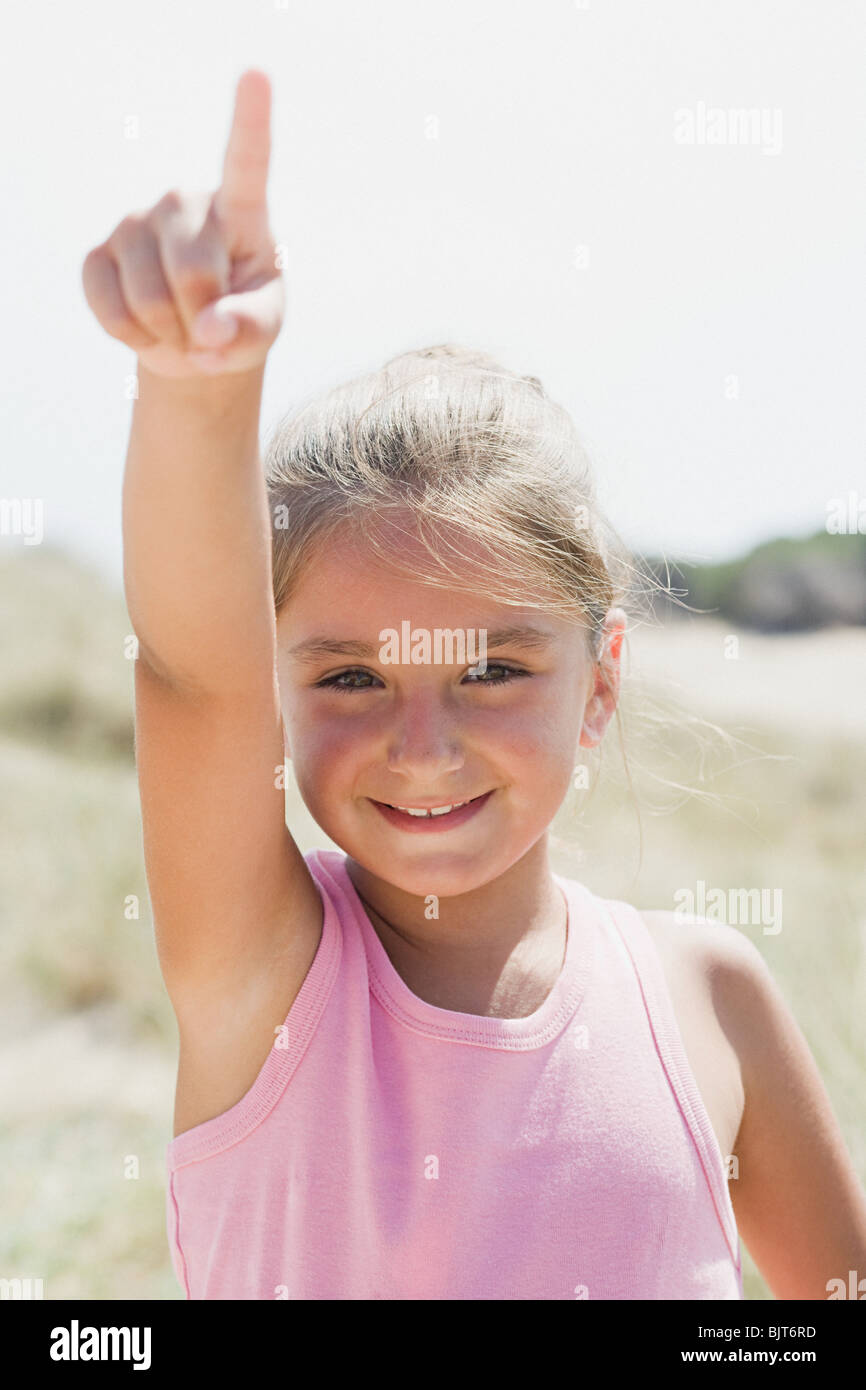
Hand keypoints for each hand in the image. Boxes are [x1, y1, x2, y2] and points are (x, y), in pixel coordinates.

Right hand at [81, 69, 284, 378]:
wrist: (195, 342)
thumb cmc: (241, 321)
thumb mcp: (263, 328)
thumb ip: (249, 328)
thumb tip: (209, 329)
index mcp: (239, 211)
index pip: (247, 162)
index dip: (251, 121)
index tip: (257, 74)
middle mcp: (183, 204)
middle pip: (194, 273)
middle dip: (205, 321)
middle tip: (212, 332)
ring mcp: (136, 224)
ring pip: (150, 300)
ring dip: (172, 337)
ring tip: (184, 332)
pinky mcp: (100, 255)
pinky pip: (112, 310)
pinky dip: (136, 338)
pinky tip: (150, 331)